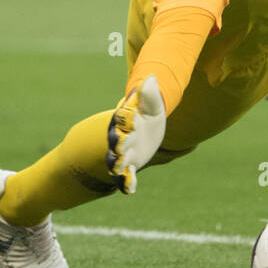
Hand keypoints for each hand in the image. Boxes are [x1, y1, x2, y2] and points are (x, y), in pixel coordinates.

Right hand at [106, 75, 165, 193]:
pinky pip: (125, 177)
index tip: (132, 116)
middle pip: (116, 140)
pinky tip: (130, 189)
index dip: (125, 118)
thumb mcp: (153, 105)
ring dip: (116, 164)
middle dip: (118, 143)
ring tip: (119, 169)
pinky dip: (126, 183)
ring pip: (115, 160)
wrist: (150, 129)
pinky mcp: (129, 166)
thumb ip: (150, 95)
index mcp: (125, 119)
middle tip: (121, 147)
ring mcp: (123, 153)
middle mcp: (120, 137)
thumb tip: (151, 78)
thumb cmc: (149, 114)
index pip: (122, 117)